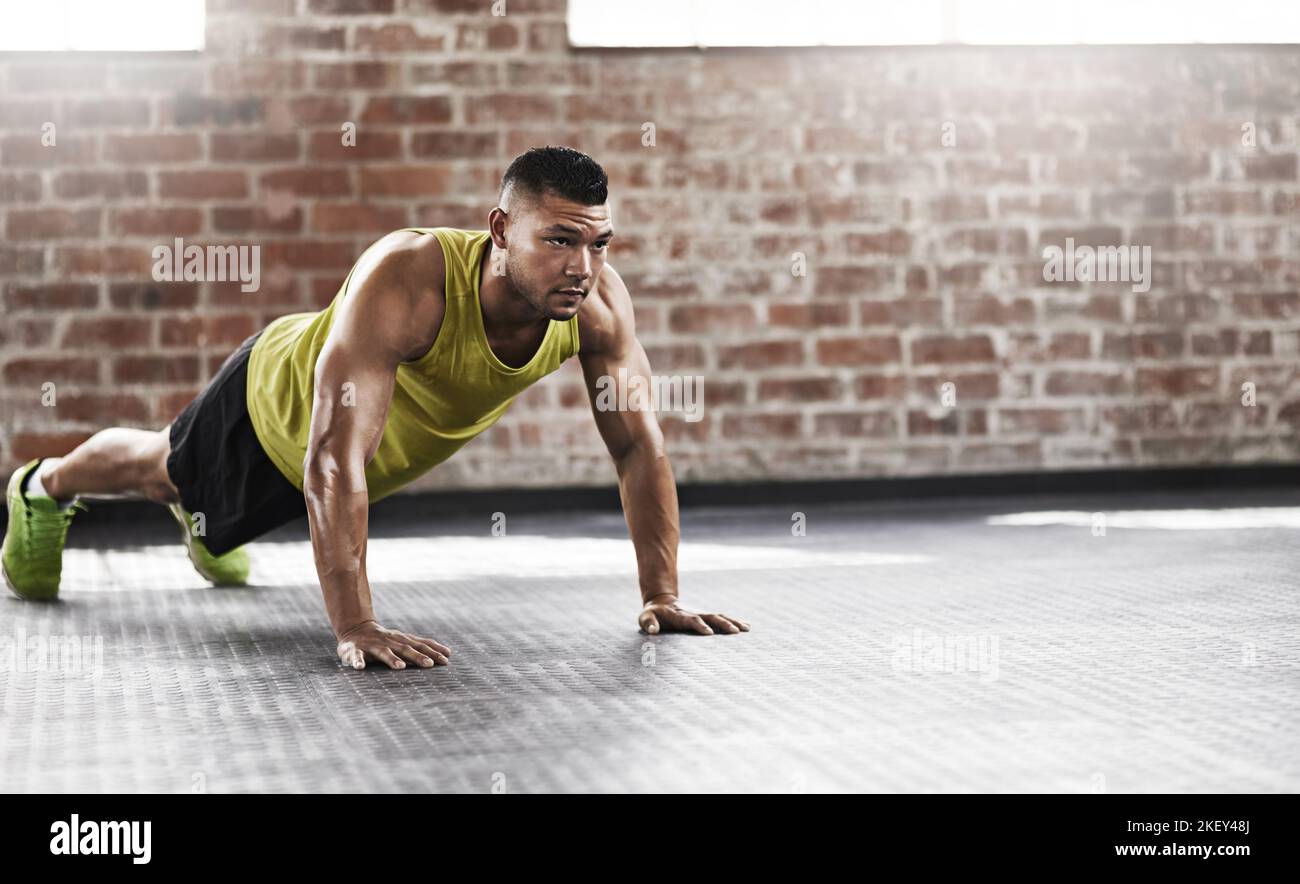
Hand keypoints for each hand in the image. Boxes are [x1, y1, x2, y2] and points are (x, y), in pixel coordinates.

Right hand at [336, 620, 451, 670]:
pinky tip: (360, 667)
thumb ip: (423, 648)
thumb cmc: (386, 640)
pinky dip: (358, 661)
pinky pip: (356, 656)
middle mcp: (389, 641)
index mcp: (402, 640)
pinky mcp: (355, 650)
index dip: (433, 651)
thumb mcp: (404, 642)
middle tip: (430, 664)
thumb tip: (448, 653)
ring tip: (400, 667)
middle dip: (418, 656)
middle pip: (405, 649)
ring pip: (383, 652)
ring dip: (392, 659)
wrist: (355, 630)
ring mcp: (372, 645)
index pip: (421, 645)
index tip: (446, 658)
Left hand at [638, 594, 749, 635]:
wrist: (662, 603)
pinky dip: (734, 622)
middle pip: (711, 617)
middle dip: (723, 624)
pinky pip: (722, 618)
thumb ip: (648, 623)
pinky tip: (746, 627)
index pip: (692, 620)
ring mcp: (702, 614)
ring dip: (732, 622)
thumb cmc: (653, 615)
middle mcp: (694, 613)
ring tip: (746, 629)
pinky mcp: (706, 617)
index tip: (709, 633)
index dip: (700, 626)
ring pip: (720, 616)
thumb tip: (653, 631)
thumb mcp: (645, 618)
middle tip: (735, 632)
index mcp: (680, 616)